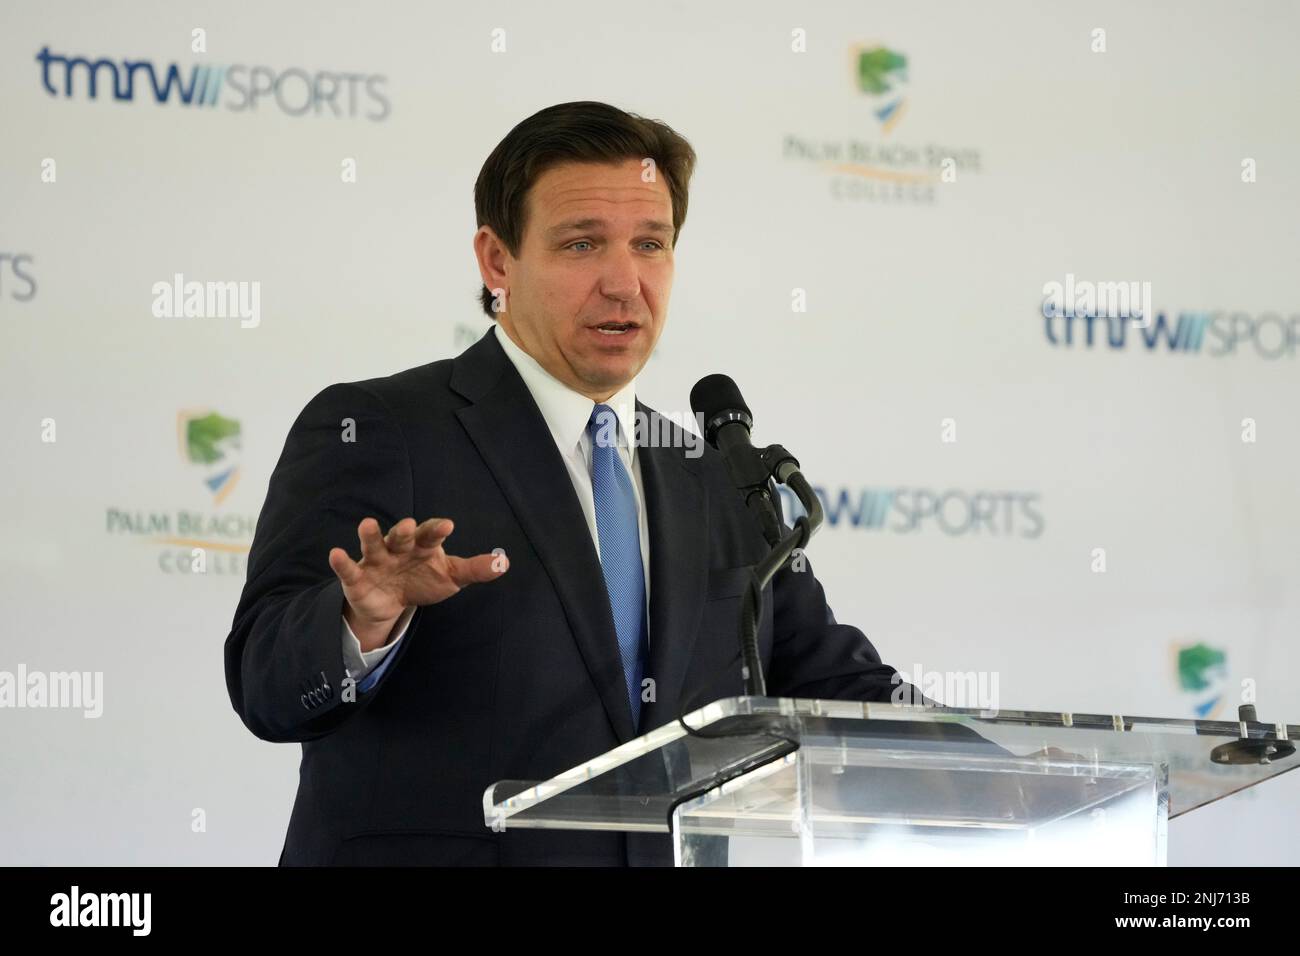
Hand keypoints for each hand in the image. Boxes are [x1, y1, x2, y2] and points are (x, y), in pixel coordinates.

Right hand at [329, 517, 507, 651]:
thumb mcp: (451, 577)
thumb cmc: (424, 580)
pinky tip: (335, 554)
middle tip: (409, 525)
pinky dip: (341, 562)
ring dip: (370, 535)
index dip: (437, 530)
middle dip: (405, 530)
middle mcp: (399, 547)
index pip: (431, 534)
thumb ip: (475, 570)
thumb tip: (504, 563)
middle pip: (402, 536)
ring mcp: (377, 560)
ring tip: (367, 524)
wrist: (392, 604)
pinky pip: (348, 568)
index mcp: (423, 545)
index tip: (448, 526)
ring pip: (374, 544)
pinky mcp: (357, 577)